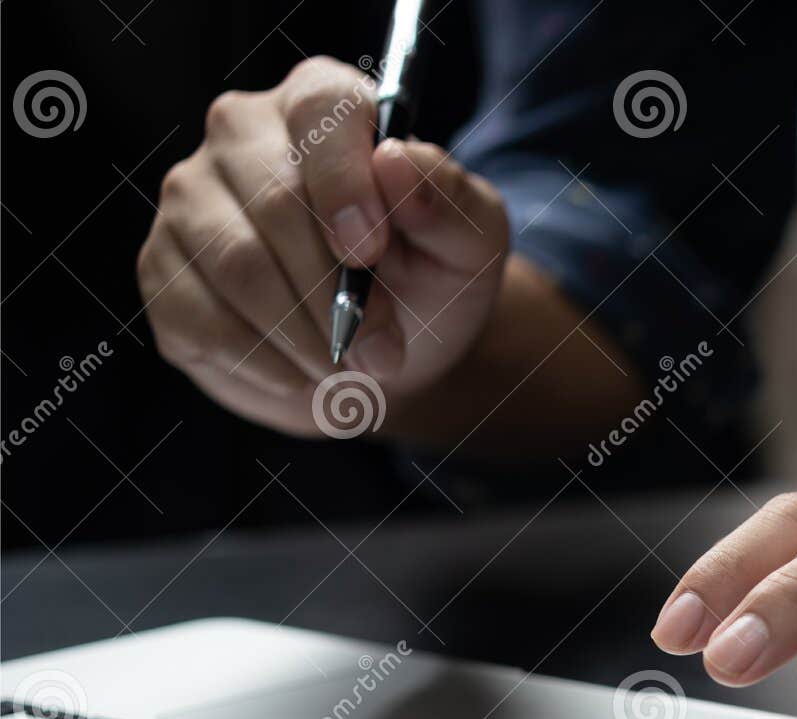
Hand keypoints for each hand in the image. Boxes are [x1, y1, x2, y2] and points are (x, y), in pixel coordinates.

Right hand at [137, 57, 508, 436]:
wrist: (386, 352)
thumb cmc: (430, 280)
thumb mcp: (470, 243)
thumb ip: (449, 200)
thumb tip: (397, 162)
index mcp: (322, 104)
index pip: (319, 113)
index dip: (345, 185)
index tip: (371, 255)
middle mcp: (240, 134)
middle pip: (274, 201)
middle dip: (337, 293)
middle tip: (383, 351)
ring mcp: (191, 199)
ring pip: (236, 265)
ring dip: (304, 335)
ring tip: (350, 368)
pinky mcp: (162, 269)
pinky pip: (199, 317)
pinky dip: (262, 362)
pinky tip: (299, 373)